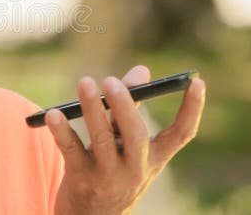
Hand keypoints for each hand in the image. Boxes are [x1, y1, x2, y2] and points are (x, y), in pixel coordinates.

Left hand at [45, 66, 205, 214]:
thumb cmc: (112, 169)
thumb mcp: (127, 145)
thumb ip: (130, 107)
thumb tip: (141, 71)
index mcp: (155, 157)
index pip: (182, 134)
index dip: (192, 108)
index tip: (197, 81)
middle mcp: (136, 168)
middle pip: (136, 135)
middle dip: (124, 106)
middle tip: (111, 81)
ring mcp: (108, 176)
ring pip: (101, 139)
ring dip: (92, 109)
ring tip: (85, 83)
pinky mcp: (81, 179)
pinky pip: (70, 151)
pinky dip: (61, 131)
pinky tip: (53, 114)